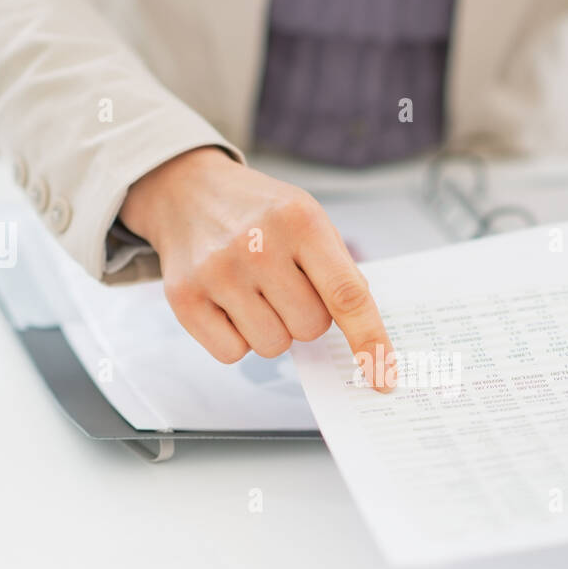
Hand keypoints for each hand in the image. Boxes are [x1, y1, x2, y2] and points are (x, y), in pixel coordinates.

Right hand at [120, 146, 393, 389]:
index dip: (369, 340)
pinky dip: (236, 339)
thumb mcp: (308, 218)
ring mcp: (217, 271)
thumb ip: (339, 271)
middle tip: (284, 285)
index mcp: (301, 220)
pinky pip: (232, 354)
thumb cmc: (260, 214)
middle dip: (305, 317)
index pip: (346, 295)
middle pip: (310, 328)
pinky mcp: (184, 297)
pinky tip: (227, 302)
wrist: (188, 191)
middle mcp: (257, 244)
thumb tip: (365, 333)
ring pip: (272, 346)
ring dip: (271, 329)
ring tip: (254, 291)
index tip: (384, 377)